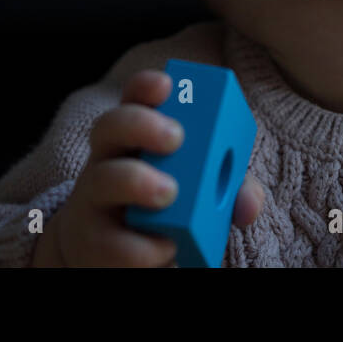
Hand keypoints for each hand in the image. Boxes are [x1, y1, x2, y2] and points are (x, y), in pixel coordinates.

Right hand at [33, 69, 264, 266]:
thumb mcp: (203, 193)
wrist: (120, 257)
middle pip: (110, 127)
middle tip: (176, 137)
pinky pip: (112, 240)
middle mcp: (109, 160)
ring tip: (169, 192)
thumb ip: (230, 190)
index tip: (167, 84)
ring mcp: (94, 200)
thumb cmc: (170, 211)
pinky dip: (144, 245)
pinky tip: (166, 247)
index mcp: (137, 138)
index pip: (133, 99)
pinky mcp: (94, 242)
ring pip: (103, 179)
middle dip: (142, 124)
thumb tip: (249, 205)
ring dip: (137, 181)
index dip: (145, 86)